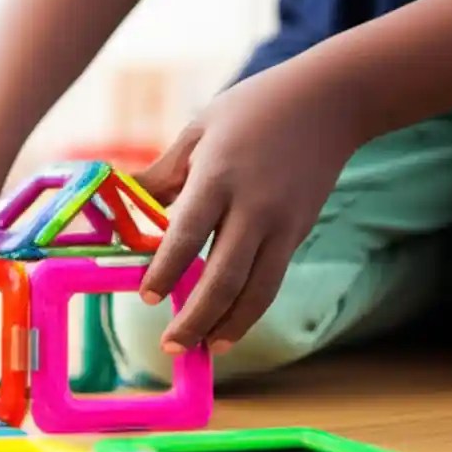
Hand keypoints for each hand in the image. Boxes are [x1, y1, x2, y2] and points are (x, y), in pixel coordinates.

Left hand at [132, 65, 368, 355]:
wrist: (330, 102)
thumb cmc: (252, 110)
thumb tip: (122, 204)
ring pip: (256, 290)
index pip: (188, 234)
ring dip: (228, 325)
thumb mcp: (198, 131)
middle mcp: (253, 207)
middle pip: (224, 277)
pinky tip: (228, 326)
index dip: (166, 270)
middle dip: (196, 318)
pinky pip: (271, 281)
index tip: (146, 297)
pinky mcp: (297, 233)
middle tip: (170, 347)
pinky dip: (250, 309)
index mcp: (219, 177)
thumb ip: (161, 175)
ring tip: (204, 349)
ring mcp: (281, 224)